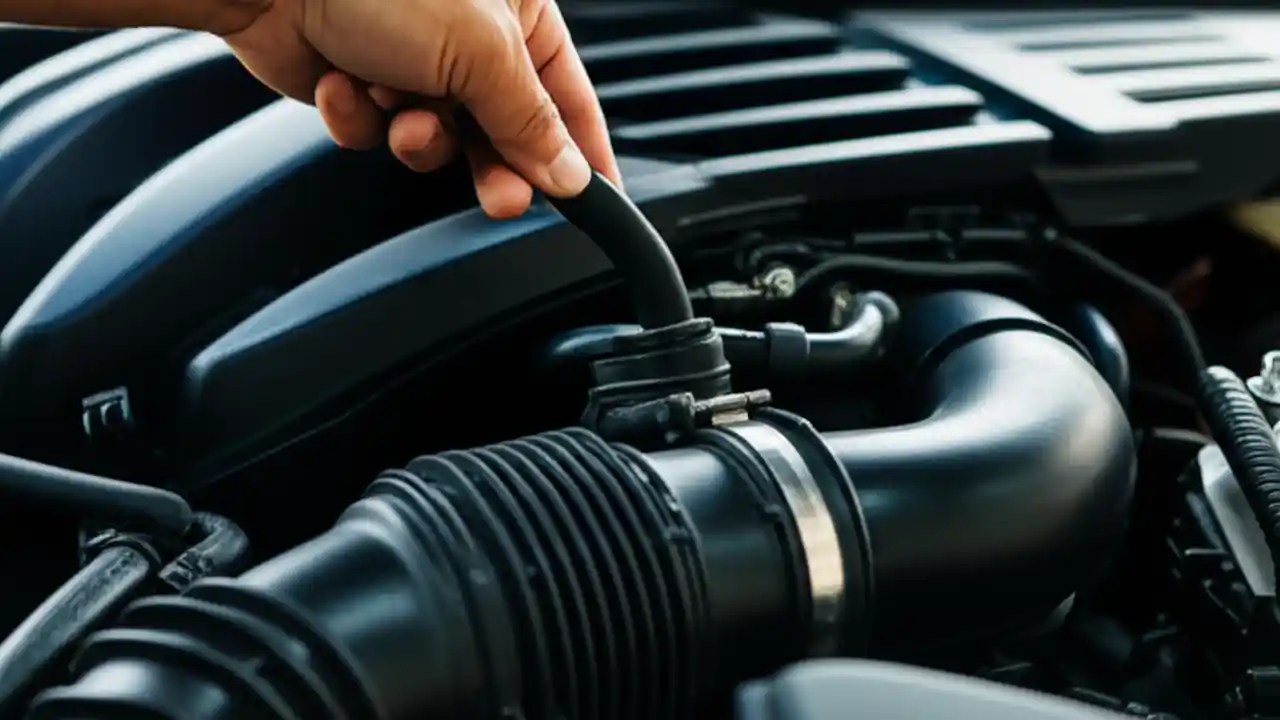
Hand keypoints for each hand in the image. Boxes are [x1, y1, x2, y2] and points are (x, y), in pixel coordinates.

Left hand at [221, 0, 620, 218]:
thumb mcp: (481, 51)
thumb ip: (531, 122)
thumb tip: (571, 176)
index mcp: (518, 10)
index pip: (567, 95)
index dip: (582, 152)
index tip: (596, 201)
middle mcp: (469, 36)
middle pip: (505, 130)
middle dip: (495, 164)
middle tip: (504, 198)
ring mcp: (413, 61)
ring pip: (441, 142)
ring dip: (420, 141)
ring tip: (402, 118)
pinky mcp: (362, 85)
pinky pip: (379, 135)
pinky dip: (361, 121)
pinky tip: (344, 85)